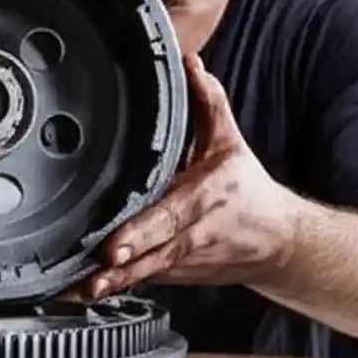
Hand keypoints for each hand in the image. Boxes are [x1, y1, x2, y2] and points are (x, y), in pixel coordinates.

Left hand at [67, 53, 304, 301]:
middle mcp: (194, 233)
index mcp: (205, 198)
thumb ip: (209, 102)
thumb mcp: (230, 142)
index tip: (116, 245)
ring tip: (79, 290)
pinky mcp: (174, 275)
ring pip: (145, 273)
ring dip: (112, 283)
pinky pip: (142, 280)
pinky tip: (81, 294)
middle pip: (155, 252)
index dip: (143, 232)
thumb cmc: (247, 191)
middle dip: (124, 265)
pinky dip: (115, 287)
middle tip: (94, 273)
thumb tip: (191, 63)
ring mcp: (183, 259)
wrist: (278, 242)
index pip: (170, 216)